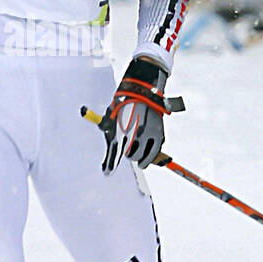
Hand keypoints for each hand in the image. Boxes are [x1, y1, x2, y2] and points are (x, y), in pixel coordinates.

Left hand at [99, 56, 168, 173]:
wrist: (142, 88)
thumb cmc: (123, 103)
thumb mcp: (110, 116)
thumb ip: (107, 131)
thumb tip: (104, 147)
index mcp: (120, 130)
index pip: (114, 153)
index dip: (109, 165)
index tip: (106, 172)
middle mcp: (133, 134)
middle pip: (130, 156)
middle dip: (127, 154)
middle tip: (127, 150)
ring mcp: (147, 134)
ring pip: (141, 157)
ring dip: (137, 156)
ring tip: (135, 152)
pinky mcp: (158, 134)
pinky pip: (154, 153)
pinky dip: (149, 158)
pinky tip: (144, 161)